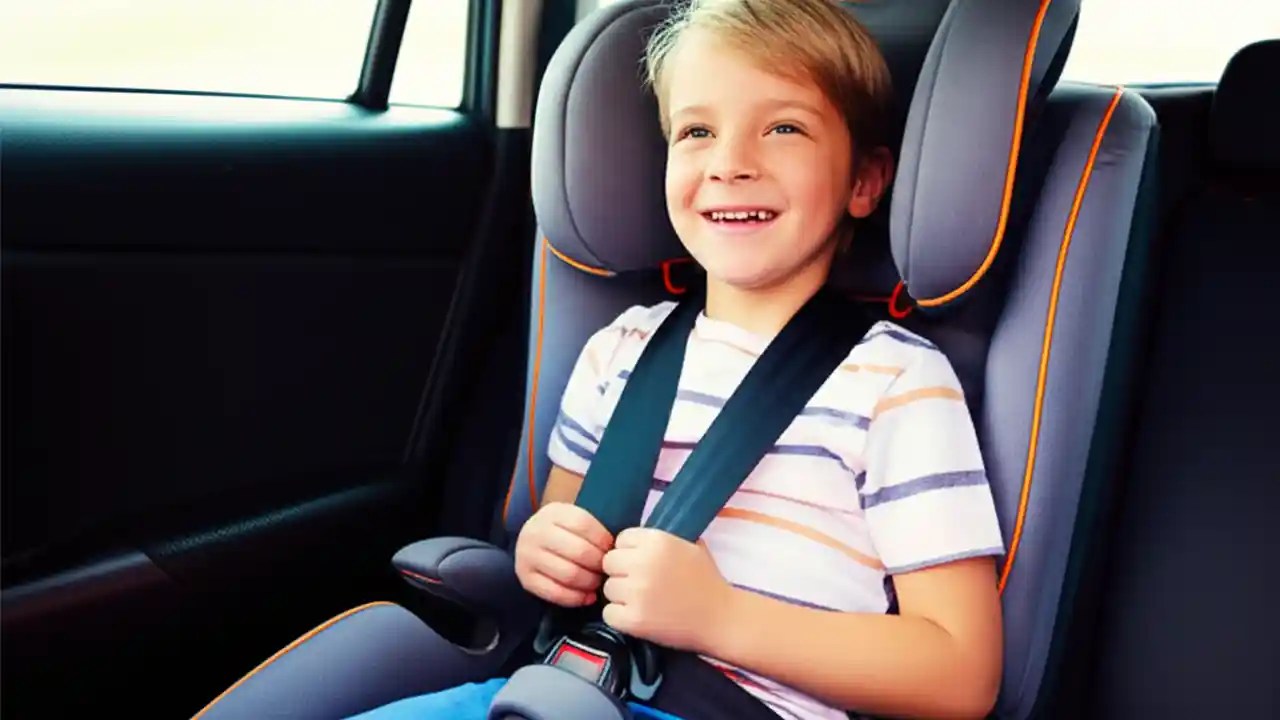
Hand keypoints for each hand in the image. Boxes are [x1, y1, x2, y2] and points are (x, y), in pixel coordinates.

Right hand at [514, 502, 613, 607]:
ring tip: (597, 582)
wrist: (531, 543)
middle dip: (598, 564)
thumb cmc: (562, 533)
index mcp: (552, 513)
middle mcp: (536, 532)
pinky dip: (576, 598)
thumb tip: (617, 551)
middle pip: (578, 551)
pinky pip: (556, 593)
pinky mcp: (526, 579)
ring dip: (590, 582)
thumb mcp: (572, 520)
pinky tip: (587, 597)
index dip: (602, 540)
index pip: (583, 524)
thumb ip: (591, 530)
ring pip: (569, 574)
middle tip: (607, 570)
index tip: (611, 550)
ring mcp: (528, 556)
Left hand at [601, 528, 731, 653]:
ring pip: (608, 588)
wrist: (721, 618)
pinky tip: (639, 617)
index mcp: (657, 541)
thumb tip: (634, 539)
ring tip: (643, 602)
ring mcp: (636, 592)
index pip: (621, 539)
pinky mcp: (633, 620)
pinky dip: (620, 617)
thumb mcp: (689, 546)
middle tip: (640, 584)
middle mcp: (643, 563)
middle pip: (609, 563)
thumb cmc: (706, 581)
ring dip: (620, 596)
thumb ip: (661, 539)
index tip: (642, 563)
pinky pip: (609, 614)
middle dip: (622, 572)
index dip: (630, 552)